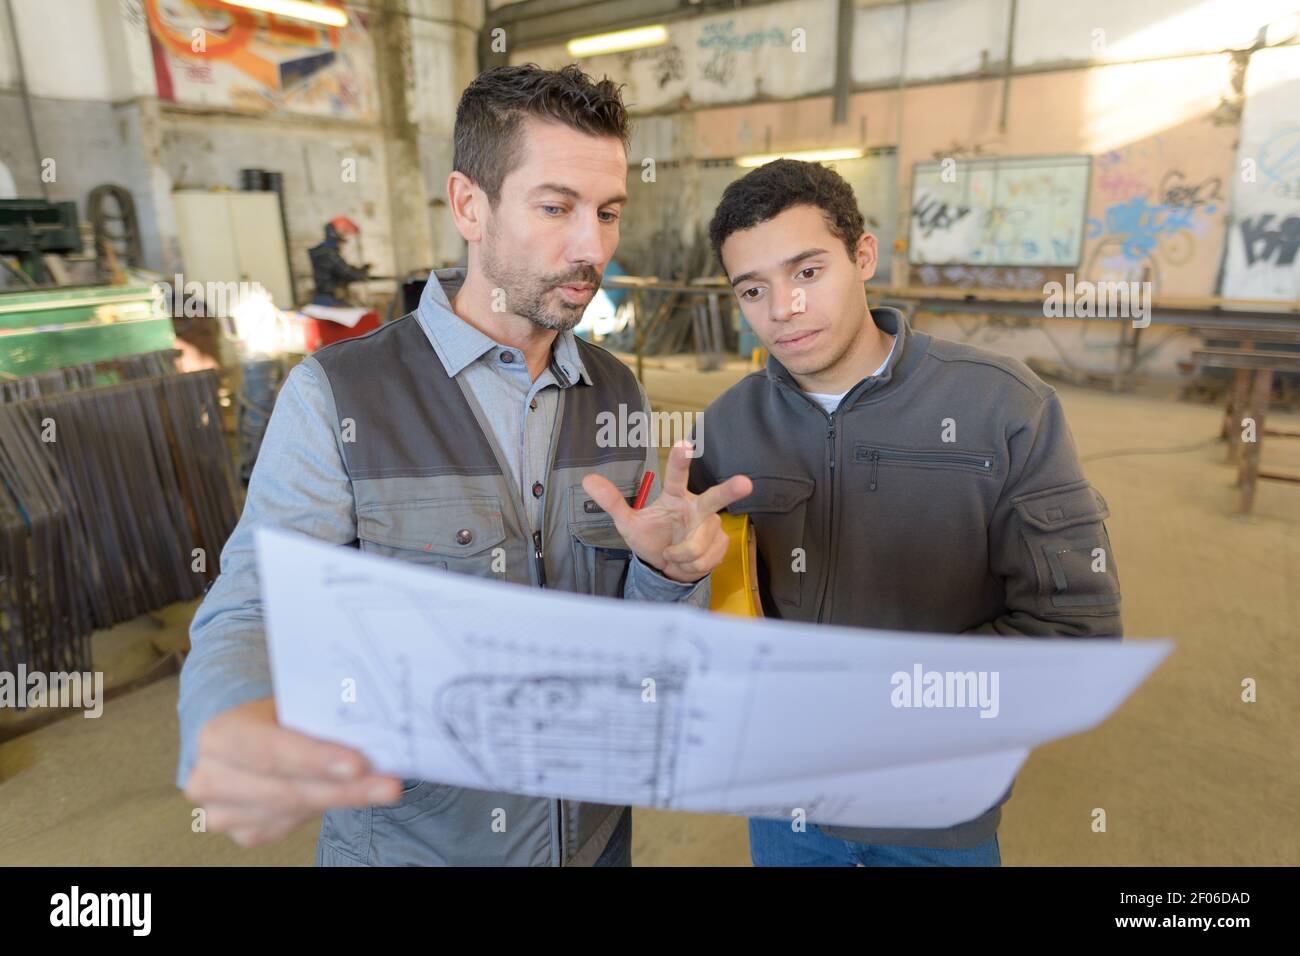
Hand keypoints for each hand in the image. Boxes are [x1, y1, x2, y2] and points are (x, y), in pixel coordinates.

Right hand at [183, 698, 400, 848]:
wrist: (252, 737)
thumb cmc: (277, 717)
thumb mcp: (294, 703)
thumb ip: (321, 714)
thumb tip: (374, 725)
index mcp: (220, 735)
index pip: (270, 751)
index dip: (314, 759)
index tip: (359, 765)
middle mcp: (210, 778)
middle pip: (286, 791)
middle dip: (344, 789)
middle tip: (388, 785)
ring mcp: (222, 812)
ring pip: (293, 812)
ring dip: (343, 800)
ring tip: (382, 788)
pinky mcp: (244, 833)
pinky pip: (290, 827)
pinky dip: (323, 810)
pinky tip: (345, 794)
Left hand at [581, 440, 751, 583]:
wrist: (667, 567)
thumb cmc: (650, 538)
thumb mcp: (628, 523)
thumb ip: (612, 502)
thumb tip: (586, 480)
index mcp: (675, 496)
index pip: (677, 475)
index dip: (681, 460)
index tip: (684, 444)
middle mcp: (697, 506)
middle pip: (714, 498)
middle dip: (730, 491)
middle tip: (745, 482)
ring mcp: (712, 525)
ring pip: (698, 546)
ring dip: (680, 558)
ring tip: (672, 556)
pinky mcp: (721, 543)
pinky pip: (705, 560)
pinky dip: (690, 567)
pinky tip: (686, 563)